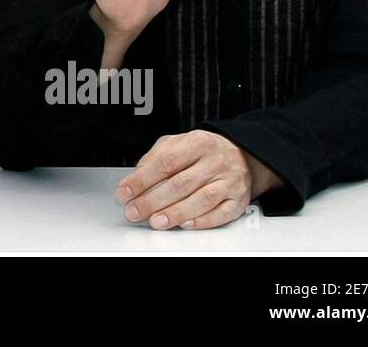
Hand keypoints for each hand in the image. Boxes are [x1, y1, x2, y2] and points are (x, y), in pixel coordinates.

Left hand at [116, 131, 279, 229]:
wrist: (243, 155)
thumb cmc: (203, 151)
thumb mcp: (178, 143)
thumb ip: (156, 156)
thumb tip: (136, 177)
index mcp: (197, 143)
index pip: (165, 161)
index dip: (141, 179)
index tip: (124, 192)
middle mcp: (215, 162)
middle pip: (180, 183)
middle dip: (153, 200)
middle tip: (134, 211)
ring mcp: (229, 181)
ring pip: (201, 200)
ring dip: (175, 213)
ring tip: (155, 221)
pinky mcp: (238, 200)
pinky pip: (221, 213)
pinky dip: (202, 221)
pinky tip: (184, 224)